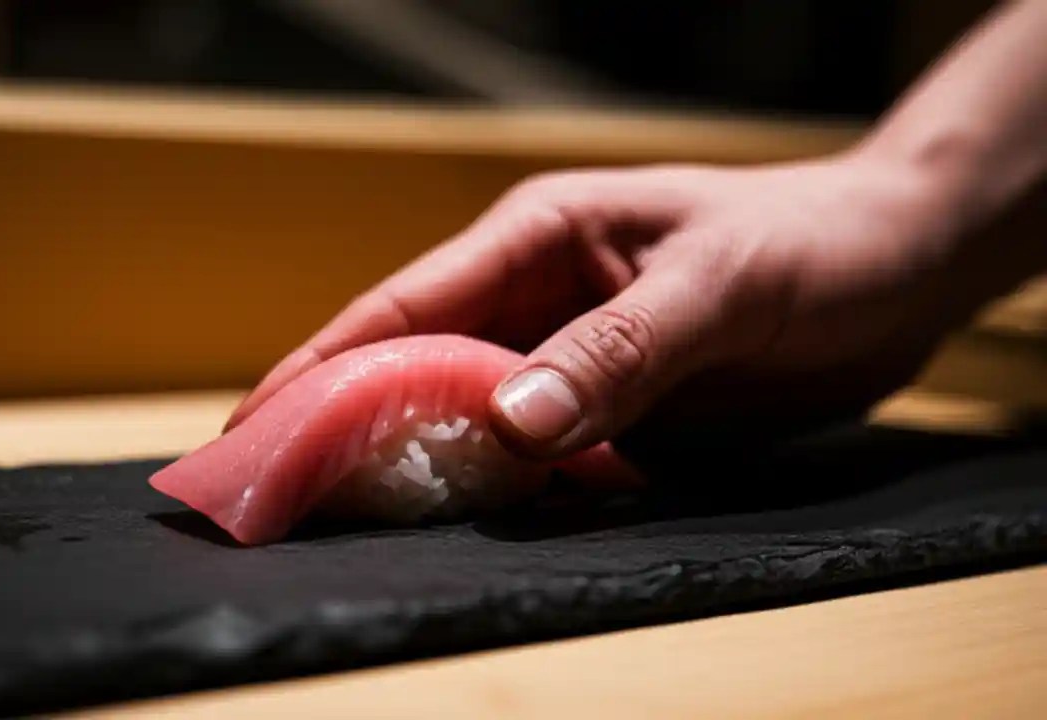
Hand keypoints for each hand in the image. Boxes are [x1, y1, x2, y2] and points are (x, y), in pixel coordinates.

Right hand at [225, 151, 1014, 458]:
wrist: (900, 264)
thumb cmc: (813, 245)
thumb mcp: (719, 286)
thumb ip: (618, 350)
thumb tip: (512, 422)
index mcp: (538, 239)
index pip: (402, 306)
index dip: (320, 366)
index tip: (252, 427)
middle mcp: (538, 298)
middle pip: (413, 369)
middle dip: (344, 427)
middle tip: (275, 498)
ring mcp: (571, 355)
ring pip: (467, 419)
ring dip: (415, 467)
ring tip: (346, 525)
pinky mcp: (611, 406)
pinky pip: (535, 457)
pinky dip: (498, 492)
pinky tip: (466, 528)